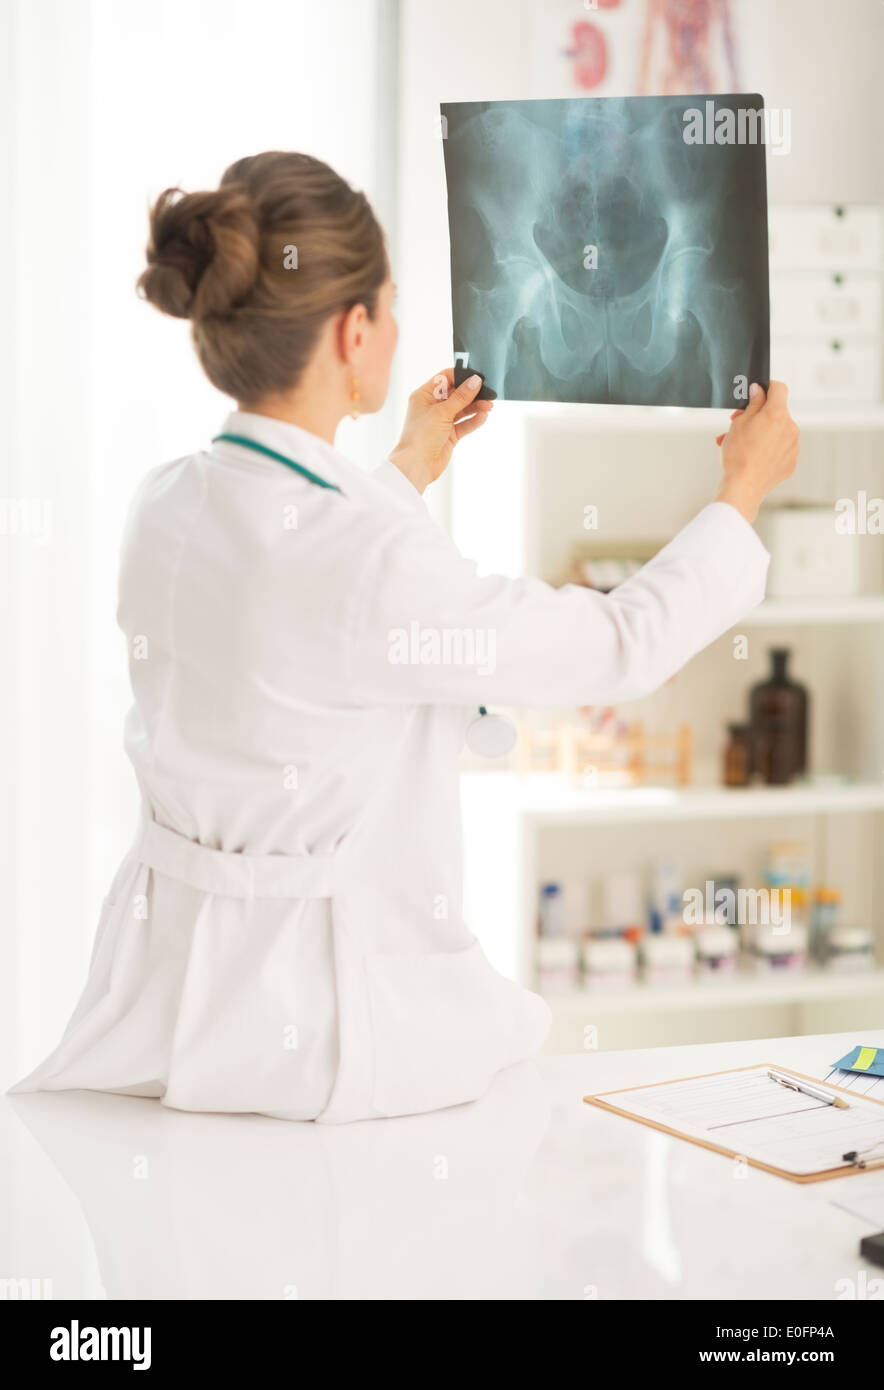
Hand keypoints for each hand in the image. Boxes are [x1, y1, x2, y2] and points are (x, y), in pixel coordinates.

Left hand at [388, 369, 493, 492]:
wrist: (416, 466)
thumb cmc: (420, 437)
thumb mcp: (442, 412)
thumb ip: (461, 397)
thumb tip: (475, 381)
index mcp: (424, 395)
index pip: (445, 378)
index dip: (461, 375)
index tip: (477, 376)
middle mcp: (432, 406)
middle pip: (456, 393)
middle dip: (472, 393)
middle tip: (488, 392)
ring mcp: (441, 421)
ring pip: (462, 409)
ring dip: (476, 407)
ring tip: (489, 406)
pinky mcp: (449, 435)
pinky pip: (464, 424)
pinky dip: (474, 420)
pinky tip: (483, 417)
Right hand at [714, 380, 799, 523]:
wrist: (743, 486)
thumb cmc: (739, 455)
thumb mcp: (740, 423)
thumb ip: (753, 403)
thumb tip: (758, 390)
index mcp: (777, 414)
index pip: (779, 388)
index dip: (767, 388)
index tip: (757, 393)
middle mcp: (790, 428)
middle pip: (776, 413)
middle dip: (758, 416)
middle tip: (739, 424)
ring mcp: (793, 446)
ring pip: (777, 432)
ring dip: (762, 434)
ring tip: (742, 445)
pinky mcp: (791, 462)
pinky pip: (780, 449)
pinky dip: (768, 450)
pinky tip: (753, 457)